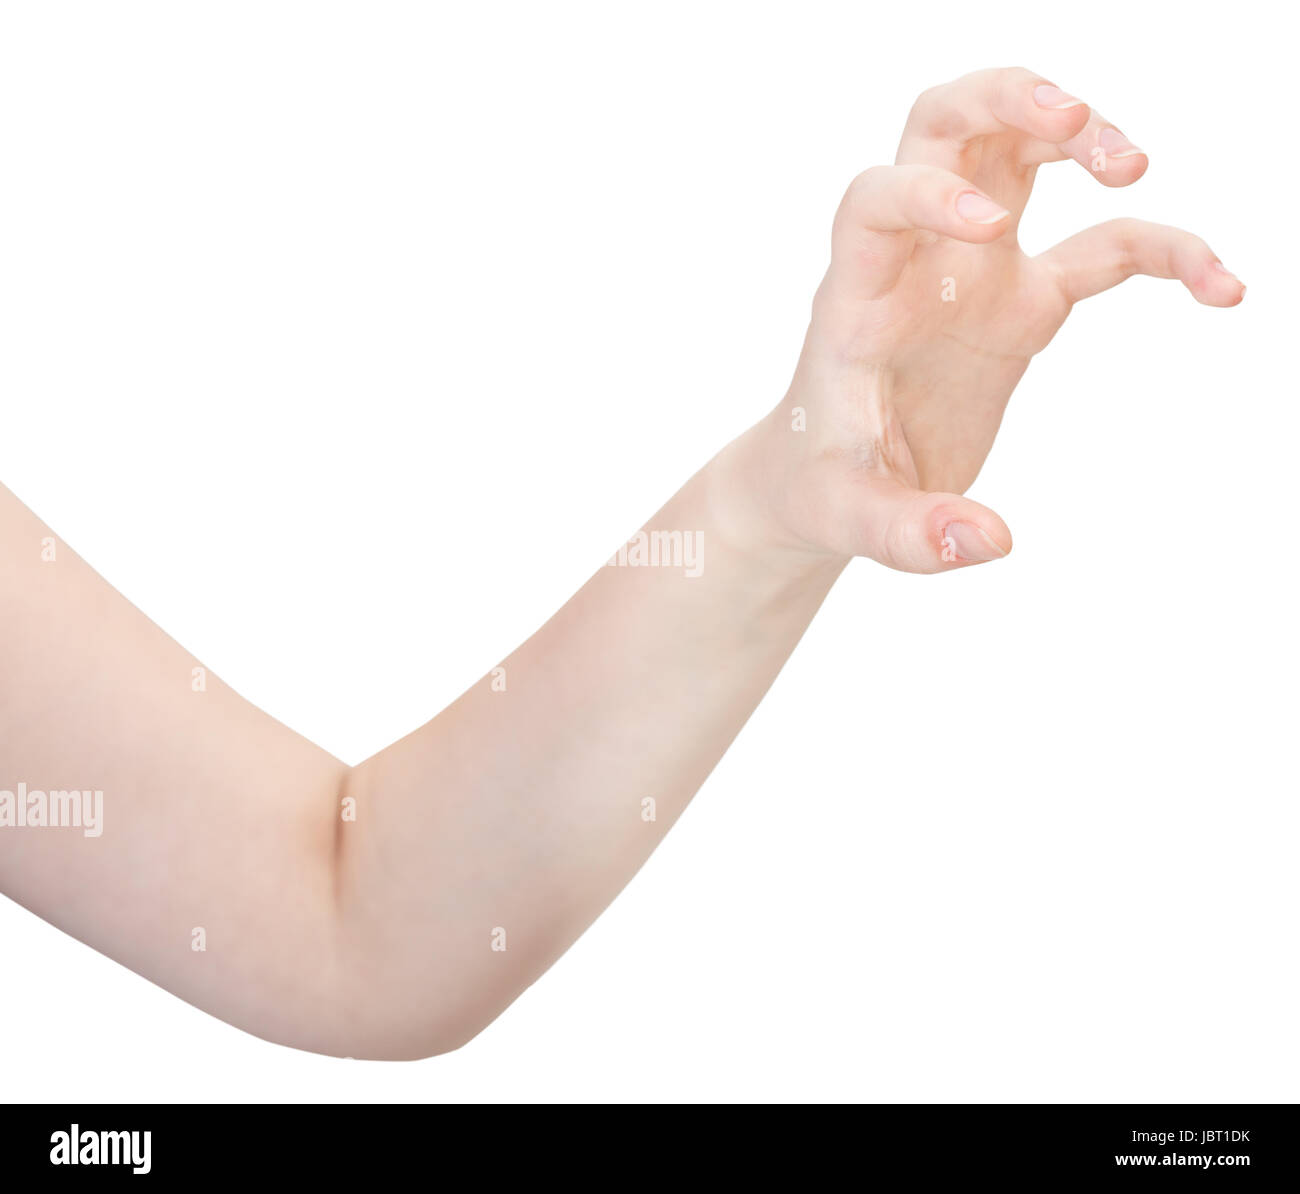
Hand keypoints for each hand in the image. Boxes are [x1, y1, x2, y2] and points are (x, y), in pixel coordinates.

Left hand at [733, 66, 1243, 573]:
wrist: (823, 485)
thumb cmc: (823, 491)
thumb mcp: (852, 521)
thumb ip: (911, 534)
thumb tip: (988, 542)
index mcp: (859, 297)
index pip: (876, 200)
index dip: (928, 191)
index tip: (988, 228)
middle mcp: (915, 264)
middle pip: (947, 124)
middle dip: (1009, 98)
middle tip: (1079, 123)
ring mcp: (971, 275)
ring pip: (1020, 152)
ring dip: (1083, 133)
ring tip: (1136, 165)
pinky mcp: (1020, 306)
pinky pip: (1104, 250)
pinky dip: (1165, 251)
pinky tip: (1223, 288)